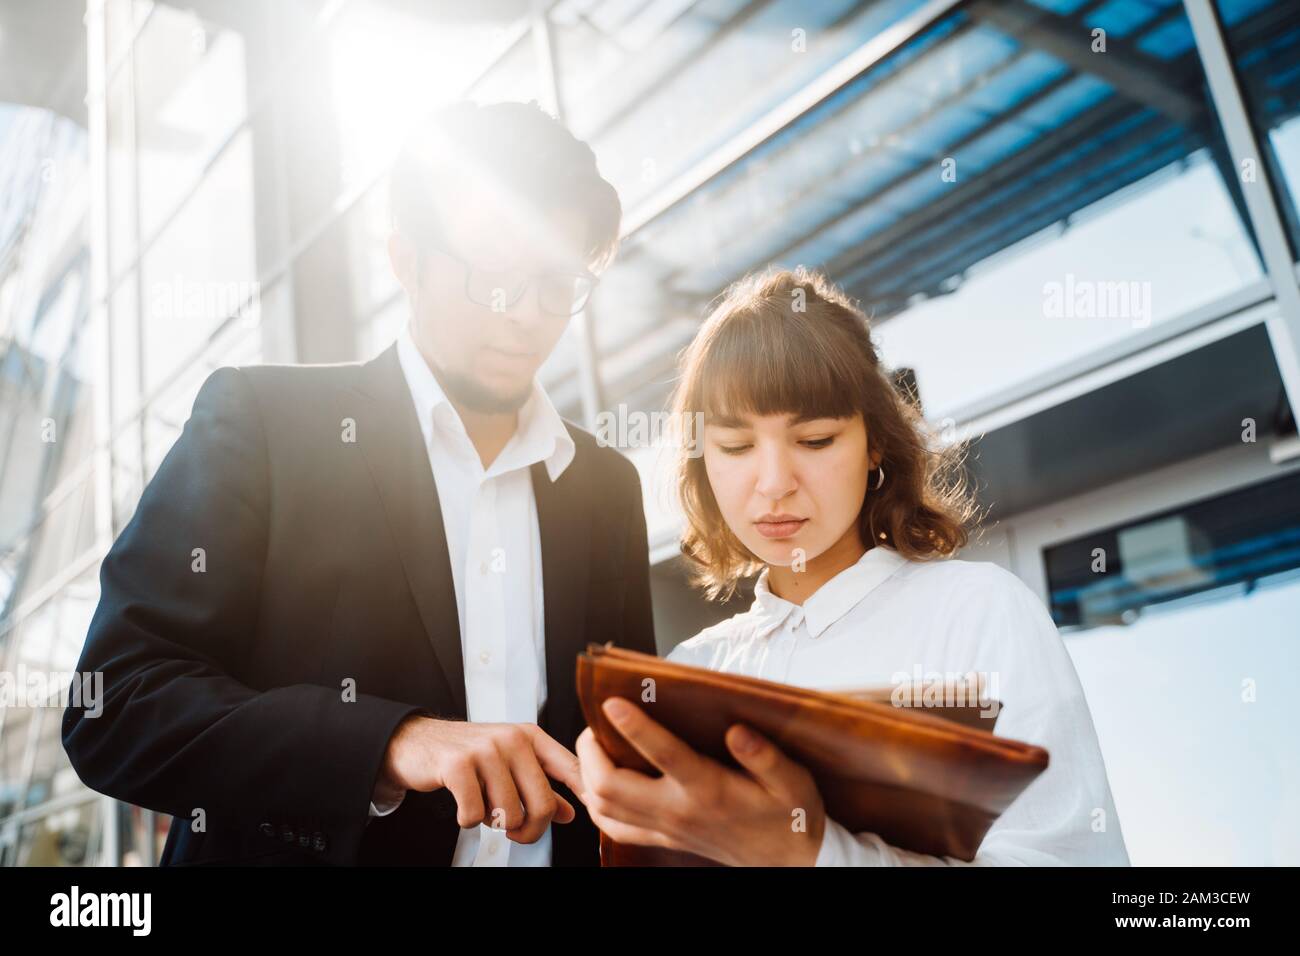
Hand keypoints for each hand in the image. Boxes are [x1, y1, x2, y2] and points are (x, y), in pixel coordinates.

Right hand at [377, 717, 580, 843]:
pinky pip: (475, 815)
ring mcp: (485, 750)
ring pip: (509, 814)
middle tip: (516, 832)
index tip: (596, 810)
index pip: (572, 767)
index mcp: (531, 737)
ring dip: (495, 824)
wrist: (418, 741)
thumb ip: (541, 785)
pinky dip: (469, 821)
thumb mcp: (510, 763)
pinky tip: (464, 806)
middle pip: (543, 804)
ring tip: (483, 807)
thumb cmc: (469, 753)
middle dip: (530, 830)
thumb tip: (570, 813)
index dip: (587, 794)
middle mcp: (512, 739)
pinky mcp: (458, 764)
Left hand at [575, 697, 825, 865]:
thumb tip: (736, 732)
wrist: (790, 862)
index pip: (663, 755)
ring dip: (587, 775)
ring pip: (603, 809)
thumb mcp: (793, 782)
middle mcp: (679, 811)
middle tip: (595, 724)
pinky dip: (596, 804)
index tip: (612, 701)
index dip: (634, 727)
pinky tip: (597, 783)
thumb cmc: (790, 815)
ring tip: (592, 746)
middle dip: (590, 751)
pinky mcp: (663, 839)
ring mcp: (667, 829)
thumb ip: (766, 757)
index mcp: (709, 790)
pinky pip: (613, 827)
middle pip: (611, 787)